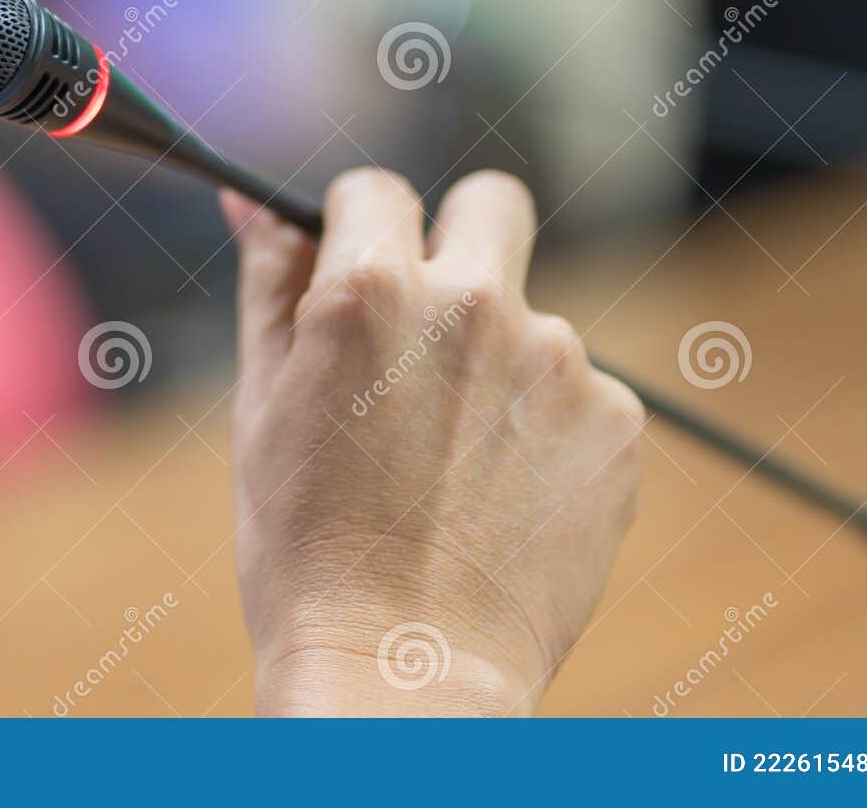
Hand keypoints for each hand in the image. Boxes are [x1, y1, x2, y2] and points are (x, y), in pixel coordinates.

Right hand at [223, 168, 642, 715]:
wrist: (407, 676)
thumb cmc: (309, 551)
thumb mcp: (263, 408)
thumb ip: (269, 283)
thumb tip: (250, 200)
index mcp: (372, 289)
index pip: (375, 189)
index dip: (357, 229)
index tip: (357, 270)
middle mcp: (476, 303)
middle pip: (490, 203)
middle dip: (458, 237)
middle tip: (429, 322)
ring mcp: (558, 360)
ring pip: (530, 316)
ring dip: (497, 359)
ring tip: (452, 462)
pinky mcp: (616, 420)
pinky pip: (579, 391)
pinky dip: (546, 427)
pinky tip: (503, 495)